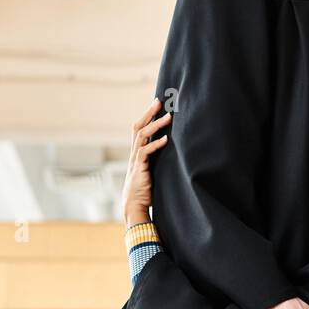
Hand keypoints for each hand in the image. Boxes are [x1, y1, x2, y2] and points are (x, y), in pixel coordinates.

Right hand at [122, 97, 170, 225]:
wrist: (135, 207)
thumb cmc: (146, 190)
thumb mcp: (153, 170)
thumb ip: (158, 159)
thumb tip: (174, 148)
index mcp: (137, 152)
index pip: (140, 129)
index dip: (147, 115)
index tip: (157, 103)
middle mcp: (134, 153)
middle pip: (138, 127)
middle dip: (148, 113)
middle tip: (159, 101)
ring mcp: (135, 161)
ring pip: (142, 137)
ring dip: (155, 126)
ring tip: (169, 117)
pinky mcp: (139, 169)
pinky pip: (145, 153)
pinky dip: (155, 145)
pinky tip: (165, 139)